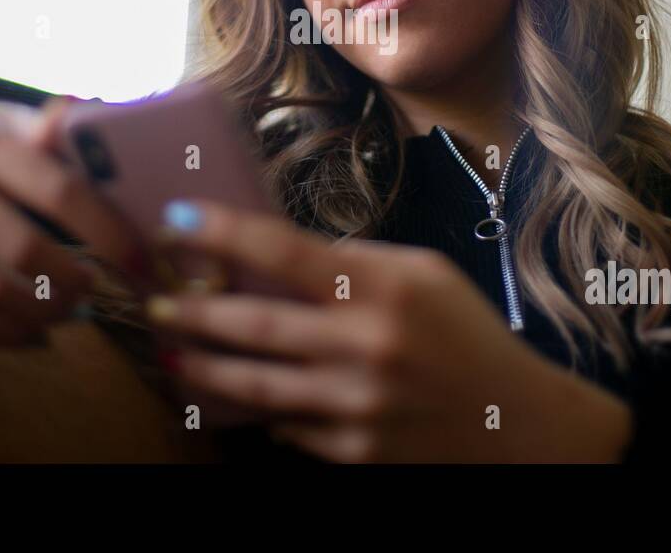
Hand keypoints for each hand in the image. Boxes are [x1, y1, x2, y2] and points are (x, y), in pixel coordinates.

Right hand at [0, 96, 147, 345]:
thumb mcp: (3, 120)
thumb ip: (53, 131)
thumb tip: (104, 122)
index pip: (58, 192)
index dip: (107, 231)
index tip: (140, 258)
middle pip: (23, 252)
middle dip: (75, 281)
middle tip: (101, 290)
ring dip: (44, 313)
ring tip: (73, 310)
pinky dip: (4, 334)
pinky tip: (35, 330)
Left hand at [143, 199, 634, 461]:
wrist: (515, 426)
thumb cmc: (466, 334)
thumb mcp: (423, 274)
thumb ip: (356, 262)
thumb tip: (278, 257)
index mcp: (384, 287)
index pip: (284, 249)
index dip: (222, 231)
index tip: (175, 218)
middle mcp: (365, 346)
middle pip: (252, 323)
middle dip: (191, 310)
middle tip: (155, 300)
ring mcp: (356, 405)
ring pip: (252, 385)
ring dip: (201, 366)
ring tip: (172, 351)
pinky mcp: (353, 452)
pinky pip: (283, 428)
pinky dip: (259, 410)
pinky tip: (239, 395)